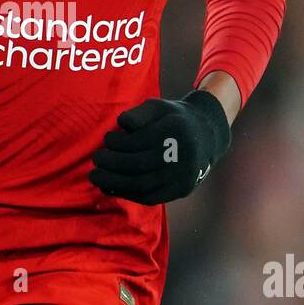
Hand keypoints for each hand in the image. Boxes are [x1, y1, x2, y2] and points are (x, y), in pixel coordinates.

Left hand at [89, 90, 230, 204]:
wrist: (207, 136)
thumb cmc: (174, 119)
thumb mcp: (159, 107)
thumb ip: (139, 113)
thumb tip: (121, 123)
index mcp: (176, 130)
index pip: (140, 142)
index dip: (118, 143)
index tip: (107, 139)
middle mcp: (183, 155)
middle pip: (139, 166)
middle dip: (111, 164)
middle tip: (96, 159)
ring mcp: (184, 176)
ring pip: (143, 185)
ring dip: (114, 183)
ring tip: (96, 177)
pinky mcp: (181, 190)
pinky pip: (150, 197)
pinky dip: (127, 194)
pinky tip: (111, 188)